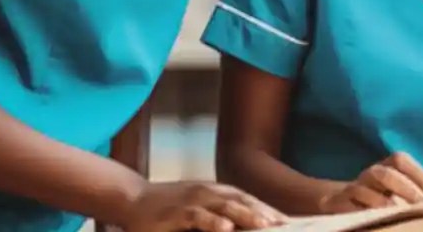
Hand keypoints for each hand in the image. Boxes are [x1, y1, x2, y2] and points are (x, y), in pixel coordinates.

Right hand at [120, 181, 287, 231]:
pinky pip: (198, 217)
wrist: (133, 199)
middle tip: (286, 224)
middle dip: (266, 213)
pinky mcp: (177, 212)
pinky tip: (226, 229)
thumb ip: (220, 215)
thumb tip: (240, 226)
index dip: (270, 210)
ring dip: (247, 215)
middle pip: (244, 201)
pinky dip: (212, 222)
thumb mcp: (199, 209)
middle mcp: (210, 193)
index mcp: (218, 193)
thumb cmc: (169, 208)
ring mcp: (194, 200)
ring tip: (266, 225)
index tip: (290, 221)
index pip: (250, 200)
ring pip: (226, 207)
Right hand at [319, 152, 422, 213]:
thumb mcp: (405, 192)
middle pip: (386, 173)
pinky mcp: (340, 202)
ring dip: (384, 201)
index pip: (402, 161)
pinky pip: (350, 203)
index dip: (420, 177)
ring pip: (366, 187)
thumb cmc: (385, 198)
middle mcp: (371, 172)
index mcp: (389, 165)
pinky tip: (378, 219)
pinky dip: (364, 211)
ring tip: (400, 214)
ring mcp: (355, 186)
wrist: (345, 203)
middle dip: (407, 190)